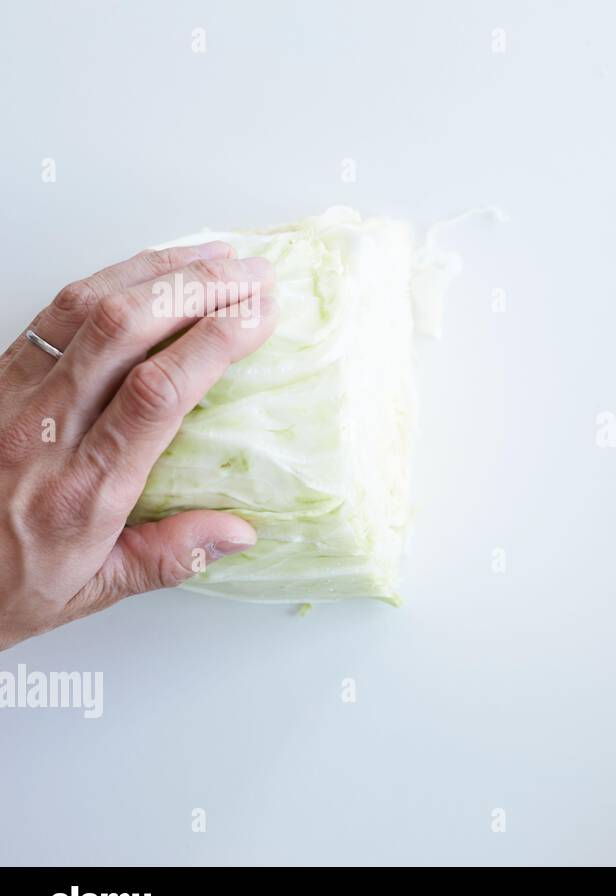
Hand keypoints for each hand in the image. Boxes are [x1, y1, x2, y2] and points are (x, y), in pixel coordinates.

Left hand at [0, 243, 276, 649]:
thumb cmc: (2, 584)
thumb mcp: (92, 591)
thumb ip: (169, 557)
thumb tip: (240, 531)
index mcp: (83, 490)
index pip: (157, 394)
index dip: (215, 341)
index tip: (260, 315)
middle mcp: (43, 431)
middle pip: (123, 330)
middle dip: (198, 289)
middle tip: (251, 274)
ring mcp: (11, 395)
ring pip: (85, 306)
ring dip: (157, 271)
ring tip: (212, 256)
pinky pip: (54, 311)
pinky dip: (108, 279)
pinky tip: (145, 271)